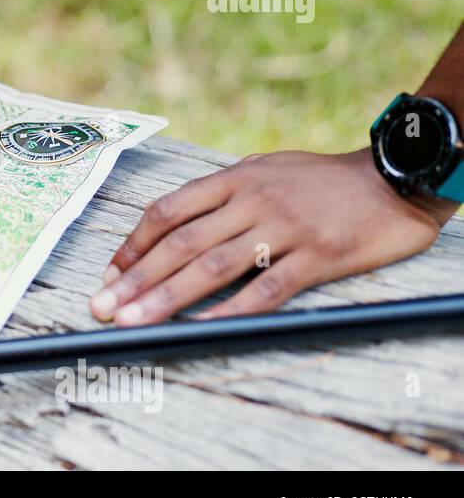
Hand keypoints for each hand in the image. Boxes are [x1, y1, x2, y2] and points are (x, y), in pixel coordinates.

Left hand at [90, 150, 455, 325]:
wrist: (395, 180)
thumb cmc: (323, 180)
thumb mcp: (265, 170)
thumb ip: (222, 193)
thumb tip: (173, 222)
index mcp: (234, 179)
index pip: (168, 211)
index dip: (133, 244)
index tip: (109, 274)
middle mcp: (252, 201)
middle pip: (180, 244)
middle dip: (135, 278)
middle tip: (102, 306)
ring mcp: (284, 229)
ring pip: (212, 267)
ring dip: (166, 298)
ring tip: (133, 320)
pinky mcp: (317, 256)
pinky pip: (266, 289)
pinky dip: (230, 311)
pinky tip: (200, 328)